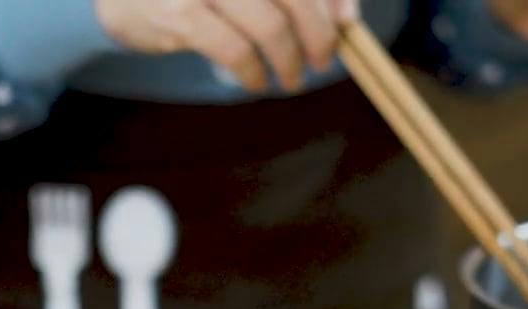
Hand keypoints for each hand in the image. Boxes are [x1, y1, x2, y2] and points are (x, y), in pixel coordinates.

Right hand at [95, 0, 353, 92]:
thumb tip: (345, 18)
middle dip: (318, 35)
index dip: (333, 0)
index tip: (346, 26)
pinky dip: (252, 72)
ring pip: (269, 26)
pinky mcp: (181, 14)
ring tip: (289, 78)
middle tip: (321, 61)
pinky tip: (255, 81)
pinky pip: (235, 50)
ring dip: (288, 61)